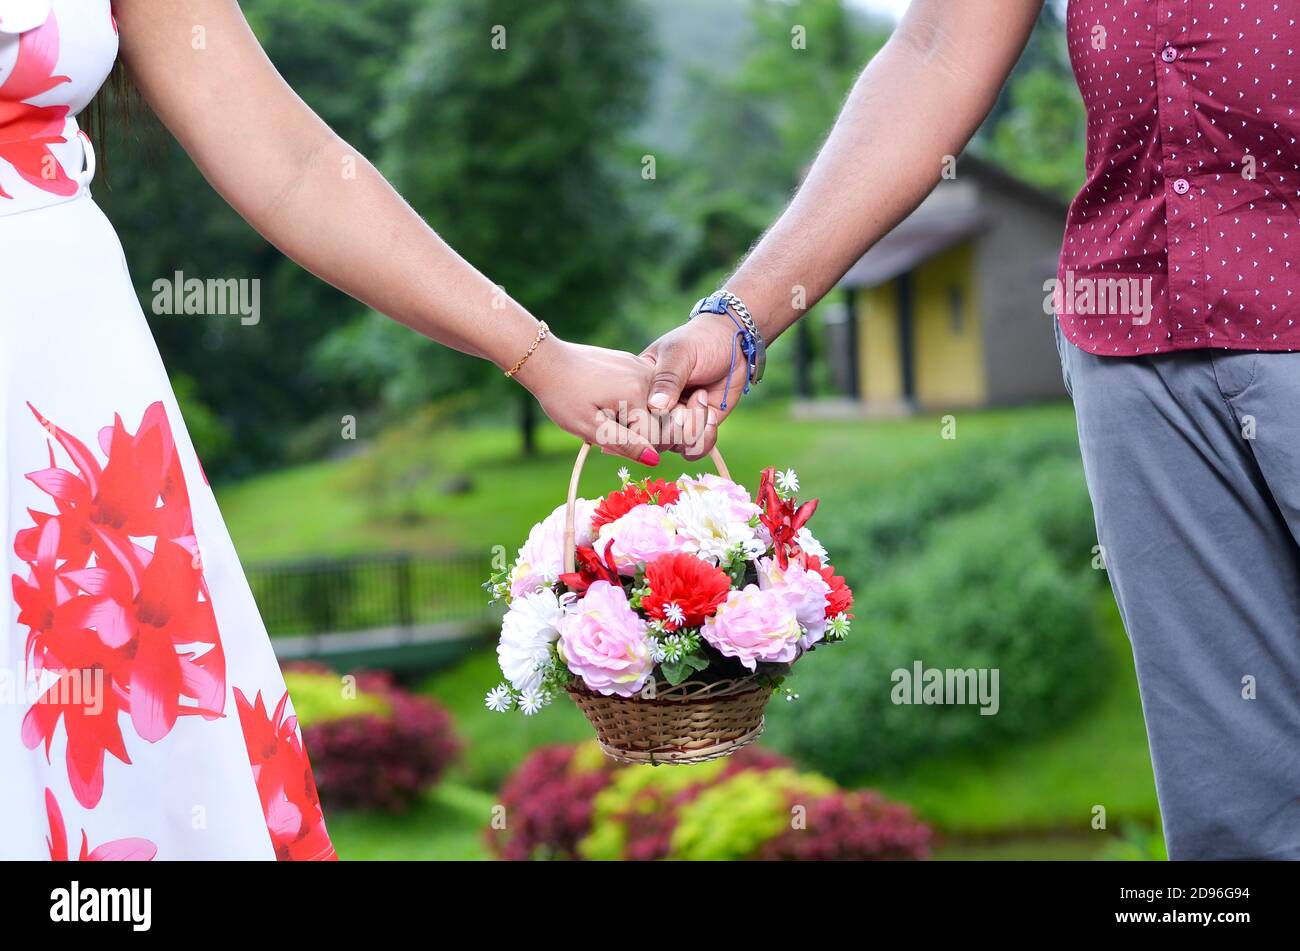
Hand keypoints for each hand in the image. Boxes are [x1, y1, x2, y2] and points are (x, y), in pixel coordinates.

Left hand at [513, 336, 660, 465]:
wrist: (547, 361)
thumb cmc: (562, 396)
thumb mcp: (589, 427)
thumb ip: (624, 444)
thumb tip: (654, 460)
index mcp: (637, 394)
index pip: (653, 438)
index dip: (629, 448)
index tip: (603, 442)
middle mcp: (647, 377)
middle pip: (655, 422)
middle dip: (632, 432)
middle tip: (601, 426)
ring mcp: (641, 366)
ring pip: (651, 408)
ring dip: (631, 417)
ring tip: (602, 411)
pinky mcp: (634, 362)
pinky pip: (644, 392)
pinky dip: (629, 402)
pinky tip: (606, 399)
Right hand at [640, 313, 745, 459]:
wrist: (733, 345)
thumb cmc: (700, 341)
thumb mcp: (680, 353)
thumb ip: (668, 379)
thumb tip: (656, 408)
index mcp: (640, 389)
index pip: (632, 419)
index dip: (648, 423)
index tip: (668, 407)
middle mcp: (655, 410)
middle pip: (654, 440)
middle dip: (676, 427)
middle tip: (693, 397)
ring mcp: (676, 421)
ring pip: (676, 447)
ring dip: (694, 430)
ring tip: (702, 397)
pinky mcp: (697, 428)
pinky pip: (696, 449)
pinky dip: (706, 438)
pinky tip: (711, 414)